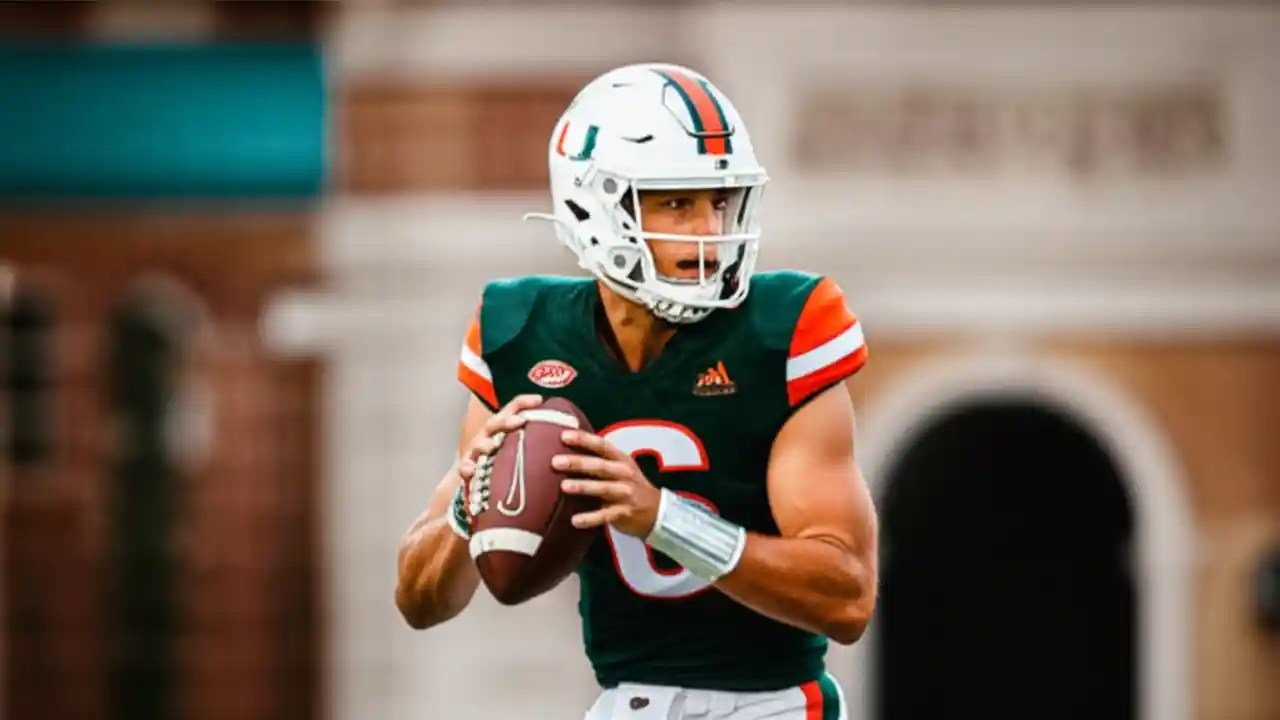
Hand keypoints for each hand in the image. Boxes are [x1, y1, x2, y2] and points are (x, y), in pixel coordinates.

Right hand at [451, 394, 544, 528]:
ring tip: (491, 446)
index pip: (511, 411)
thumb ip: (538, 444)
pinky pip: (464, 468)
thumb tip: (569, 434)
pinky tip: (471, 470)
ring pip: (479, 444)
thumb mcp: (521, 453)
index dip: (523, 403)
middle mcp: (488, 437)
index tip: (539, 400)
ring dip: (485, 444)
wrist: (478, 489)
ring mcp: (476, 453)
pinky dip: (466, 468)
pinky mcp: (467, 471)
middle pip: (495, 424)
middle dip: (506, 422)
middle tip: (519, 422)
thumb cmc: (506, 468)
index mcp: (502, 430)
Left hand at [554, 430, 661, 537]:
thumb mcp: (620, 467)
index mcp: (621, 460)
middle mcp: (624, 475)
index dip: (584, 440)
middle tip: (555, 461)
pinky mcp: (624, 513)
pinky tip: (575, 520)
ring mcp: (625, 494)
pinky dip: (590, 519)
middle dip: (578, 463)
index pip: (602, 446)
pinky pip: (605, 516)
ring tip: (564, 486)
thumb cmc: (629, 485)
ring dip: (583, 487)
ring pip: (603, 489)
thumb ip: (599, 458)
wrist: (656, 511)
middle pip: (600, 466)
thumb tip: (569, 445)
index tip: (564, 436)